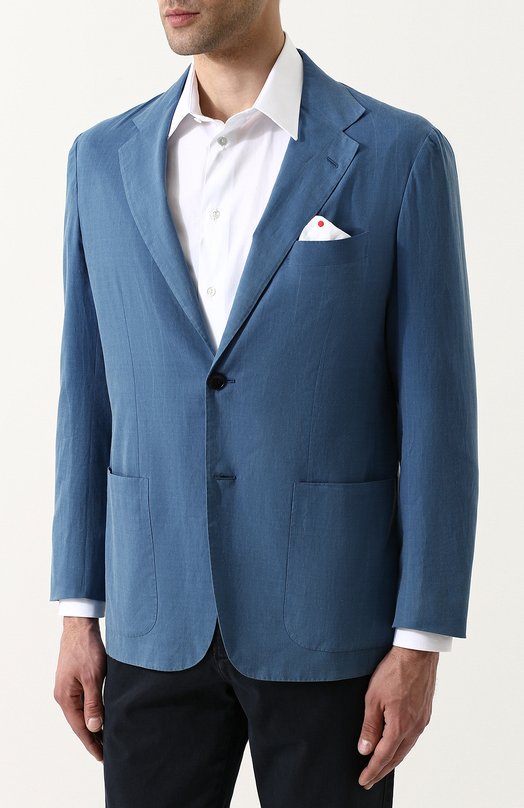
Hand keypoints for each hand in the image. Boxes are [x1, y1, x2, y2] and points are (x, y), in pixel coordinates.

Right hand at [53, 617, 106, 761]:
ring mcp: (68, 688)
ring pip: (81, 713)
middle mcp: (64, 696)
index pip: (80, 727)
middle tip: (107, 752)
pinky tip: (100, 716)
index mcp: (66, 697)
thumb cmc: (86, 649)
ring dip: (93, 725)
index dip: (91, 743)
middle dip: (93, 737)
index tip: (102, 756)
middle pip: (79, 723)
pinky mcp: (74, 681)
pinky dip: (92, 712)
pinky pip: (83, 702)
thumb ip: (93, 703)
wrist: (80, 627)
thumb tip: (94, 727)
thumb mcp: (93, 677)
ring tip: (106, 738)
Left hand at [357, 645, 438, 788]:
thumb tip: (365, 749)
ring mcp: (422, 720)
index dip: (372, 770)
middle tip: (370, 779)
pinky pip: (413, 736)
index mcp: (400, 726)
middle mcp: (414, 727)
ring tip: (381, 766)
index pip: (383, 756)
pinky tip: (396, 744)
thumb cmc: (394, 671)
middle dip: (382, 770)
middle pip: (397, 757)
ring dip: (393, 759)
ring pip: (406, 747)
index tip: (363, 781)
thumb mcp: (373, 698)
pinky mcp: (425, 712)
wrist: (417, 652)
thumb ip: (370, 727)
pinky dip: (402, 745)